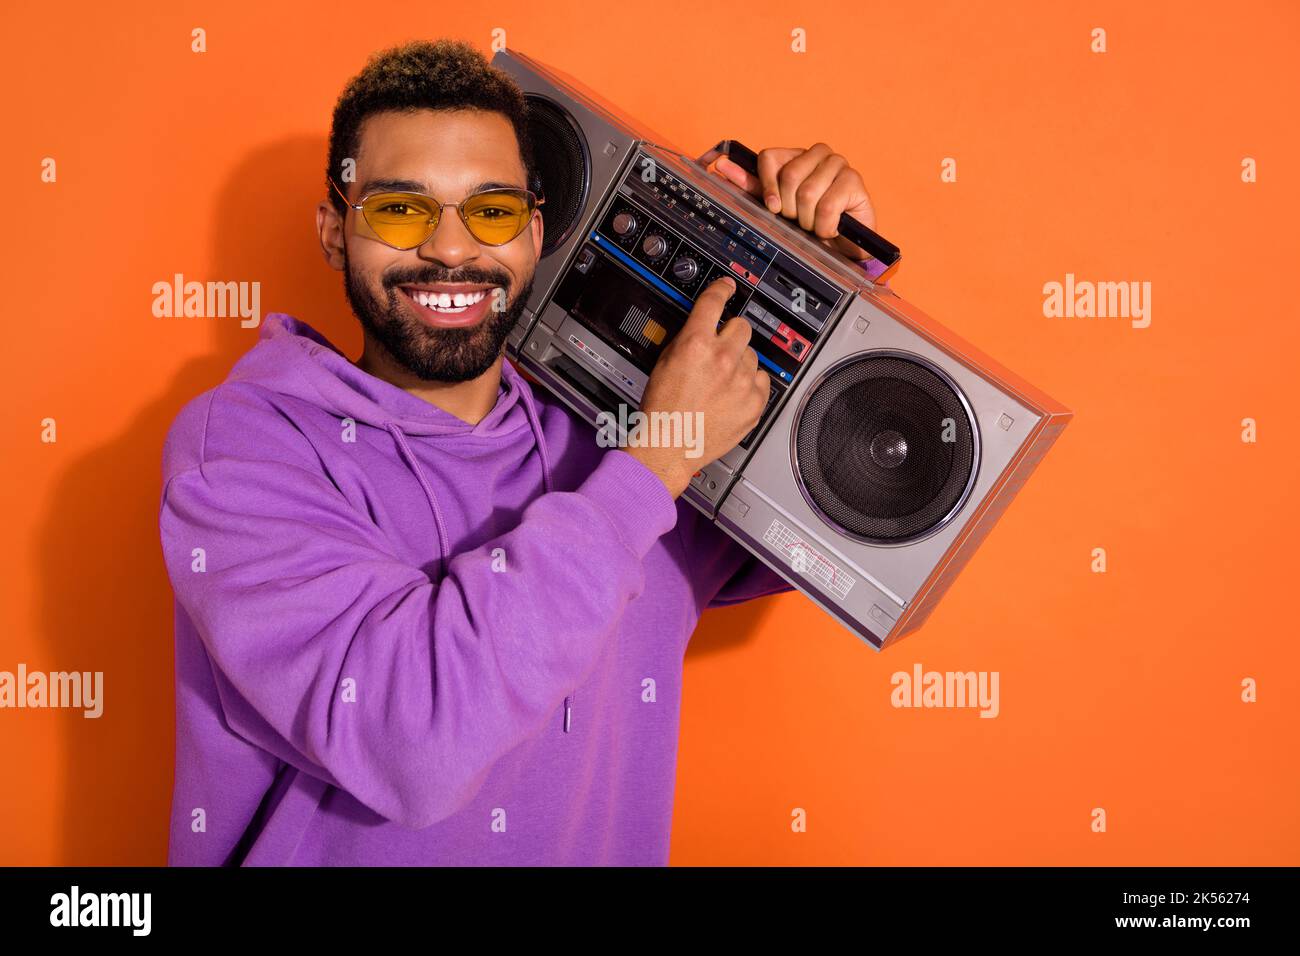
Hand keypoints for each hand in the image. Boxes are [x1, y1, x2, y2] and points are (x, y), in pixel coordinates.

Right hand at [627, 277, 769, 497]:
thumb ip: (688, 339)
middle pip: (742, 326)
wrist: (670, 446)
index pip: (714, 302)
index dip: (722, 289)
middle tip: (720, 350)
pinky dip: (750, 385)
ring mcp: (742, 382)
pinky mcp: (754, 403)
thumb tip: (702, 327)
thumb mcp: (664, 362)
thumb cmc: (663, 410)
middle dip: (731, 334)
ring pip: (752, 356)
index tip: (728, 286)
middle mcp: (723, 359)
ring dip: (740, 362)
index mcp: (696, 344)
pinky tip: (733, 395)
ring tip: (722, 382)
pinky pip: (762, 381)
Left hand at [709, 143, 876, 261]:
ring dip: (808, 221)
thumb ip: (752, 187)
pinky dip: (824, 227)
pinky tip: (829, 229)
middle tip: (800, 220)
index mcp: (796, 155)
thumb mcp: (777, 206)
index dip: (766, 185)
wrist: (843, 245)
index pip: (769, 156)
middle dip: (790, 209)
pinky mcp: (854, 180)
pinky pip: (827, 207)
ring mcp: (838, 164)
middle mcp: (817, 153)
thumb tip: (722, 168)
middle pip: (789, 176)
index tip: (773, 207)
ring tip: (815, 225)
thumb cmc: (810, 222)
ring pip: (807, 193)